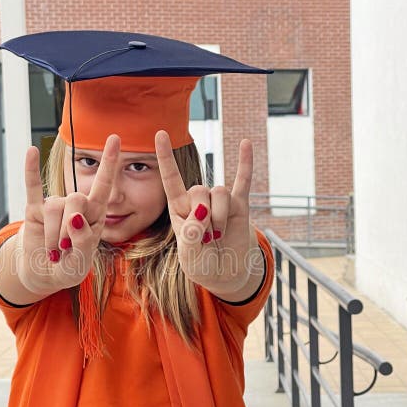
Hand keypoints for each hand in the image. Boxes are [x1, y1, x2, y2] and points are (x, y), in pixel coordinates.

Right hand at [15, 135, 120, 294]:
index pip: (104, 186)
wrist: (44, 275)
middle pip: (76, 198)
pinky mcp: (34, 210)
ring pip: (55, 208)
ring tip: (53, 252)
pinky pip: (32, 188)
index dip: (109, 163)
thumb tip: (75, 217)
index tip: (115, 138)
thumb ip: (83, 242)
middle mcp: (76, 206)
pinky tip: (31, 150)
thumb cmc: (69, 267)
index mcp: (95, 215)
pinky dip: (31, 170)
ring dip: (53, 236)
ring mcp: (55, 206)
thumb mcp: (81, 263)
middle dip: (70, 227)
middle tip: (65, 250)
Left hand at [155, 130, 257, 295]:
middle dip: (204, 216)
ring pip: (220, 192)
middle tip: (207, 239)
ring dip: (220, 217)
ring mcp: (219, 201)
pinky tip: (246, 143)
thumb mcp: (189, 255)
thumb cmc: (201, 263)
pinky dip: (245, 163)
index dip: (165, 157)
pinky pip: (243, 181)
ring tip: (219, 235)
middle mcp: (198, 200)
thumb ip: (191, 237)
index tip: (159, 134)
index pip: (171, 178)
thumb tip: (201, 216)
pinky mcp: (239, 205)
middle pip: (199, 189)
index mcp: (179, 208)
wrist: (224, 273)